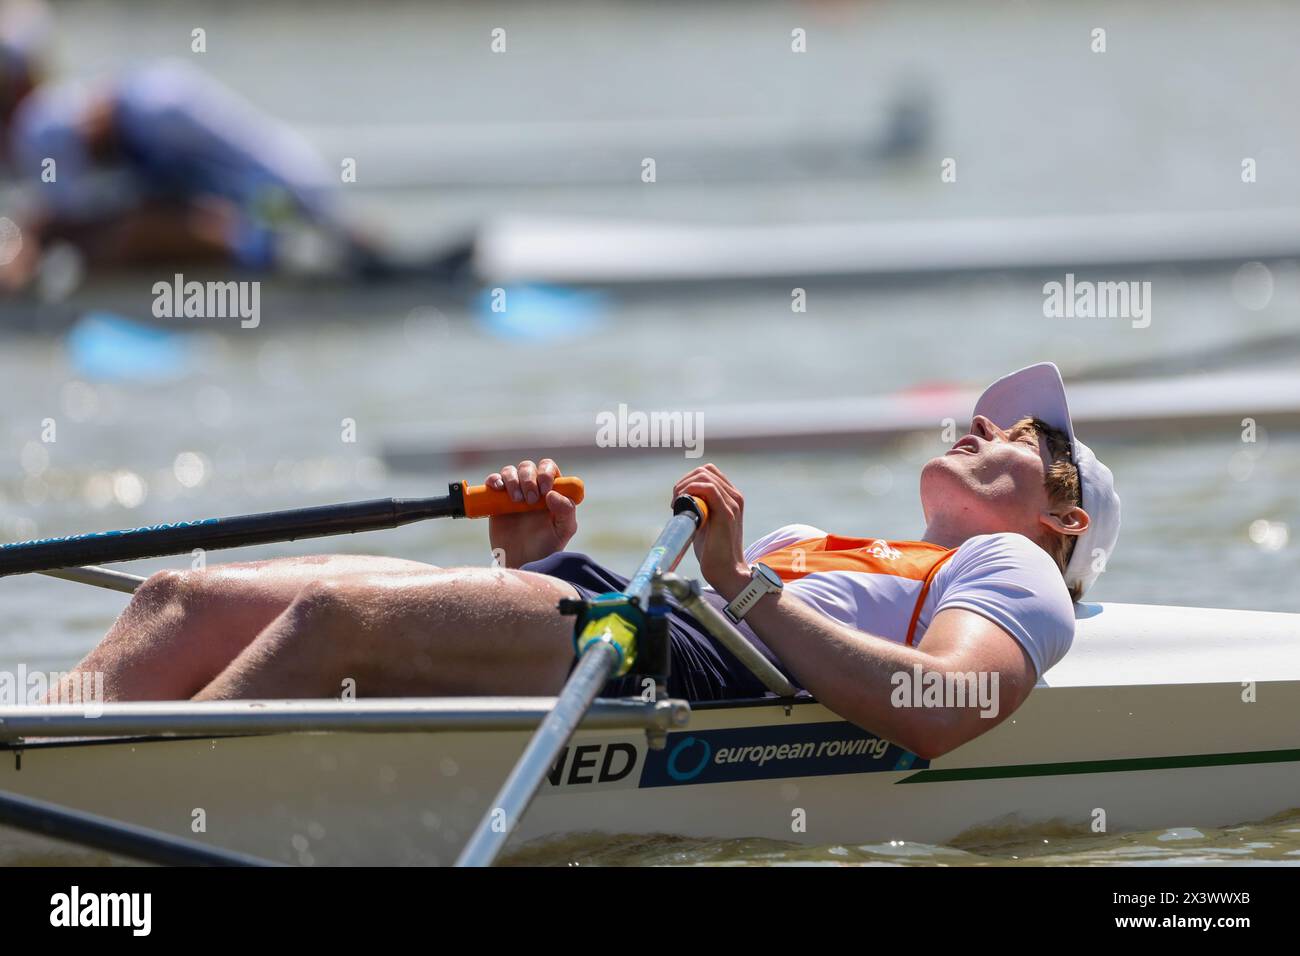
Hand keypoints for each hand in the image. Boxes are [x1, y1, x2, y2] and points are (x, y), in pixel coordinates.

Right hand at [485, 459, 577, 567]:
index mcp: (551, 491)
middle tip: (531, 500)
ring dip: (512, 480)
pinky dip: (494, 480)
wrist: (522, 562)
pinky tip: (498, 489)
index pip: (548, 468)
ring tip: (517, 500)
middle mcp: (532, 488)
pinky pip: (493, 481)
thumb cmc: (546, 547)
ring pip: (510, 471)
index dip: (546, 473)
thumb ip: (566, 510)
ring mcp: (513, 493)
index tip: (545, 491)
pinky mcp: (496, 500)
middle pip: (528, 467)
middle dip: (529, 479)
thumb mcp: (563, 531)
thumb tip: (552, 494)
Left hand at [672, 464, 749, 598]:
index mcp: (731, 498)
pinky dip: (691, 490)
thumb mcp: (705, 524)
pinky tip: (683, 503)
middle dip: (684, 482)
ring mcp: (732, 503)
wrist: (726, 571)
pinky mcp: (727, 512)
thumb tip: (681, 503)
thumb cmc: (713, 551)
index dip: (689, 480)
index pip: (709, 473)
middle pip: (705, 471)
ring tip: (677, 504)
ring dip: (685, 486)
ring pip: (705, 476)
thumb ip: (699, 510)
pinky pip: (709, 488)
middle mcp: (735, 497)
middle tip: (675, 502)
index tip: (678, 498)